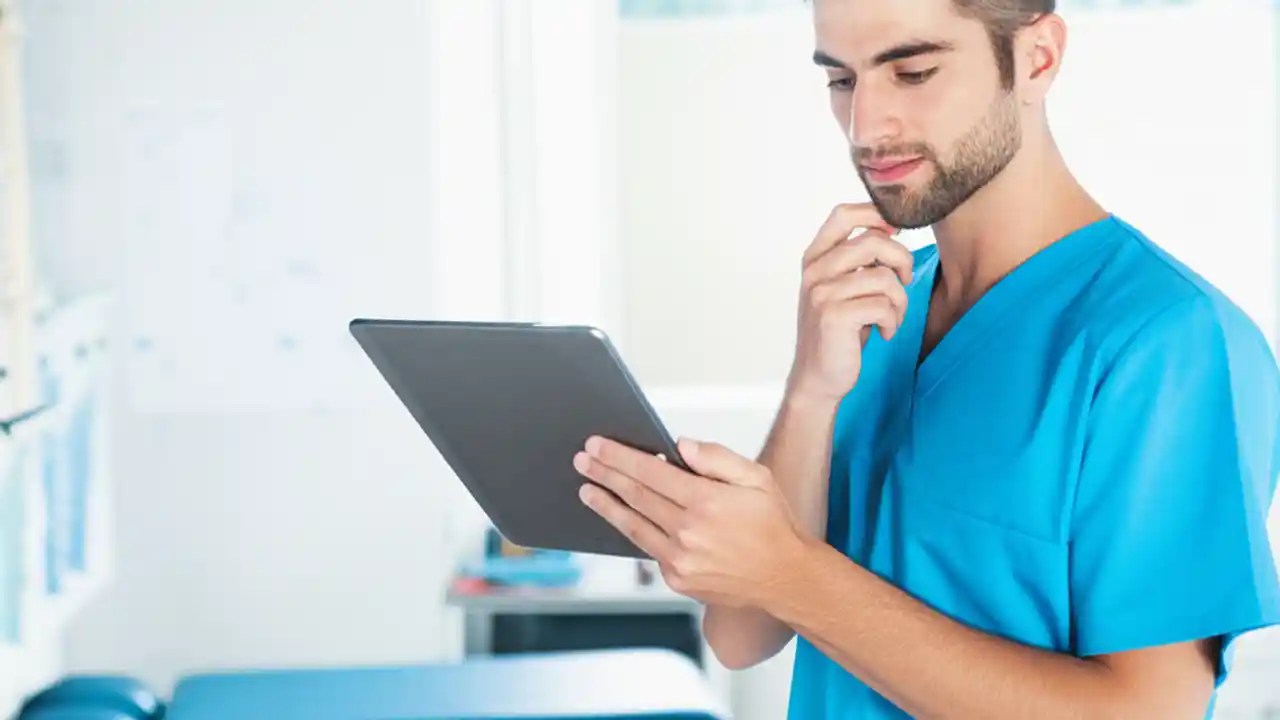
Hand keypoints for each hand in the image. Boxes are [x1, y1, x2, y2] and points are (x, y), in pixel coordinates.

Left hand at [573, 435, 810, 610]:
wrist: (784, 577)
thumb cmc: (772, 524)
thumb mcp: (756, 478)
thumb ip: (716, 457)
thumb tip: (679, 445)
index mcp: (708, 501)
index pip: (650, 472)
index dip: (619, 457)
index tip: (597, 445)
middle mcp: (690, 531)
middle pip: (636, 496)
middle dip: (605, 474)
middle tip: (583, 460)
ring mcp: (680, 559)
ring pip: (632, 525)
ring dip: (606, 504)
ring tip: (586, 488)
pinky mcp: (677, 578)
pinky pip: (647, 548)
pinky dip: (631, 530)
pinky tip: (619, 516)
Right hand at [788, 203, 913, 403]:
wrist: (818, 377)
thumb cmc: (839, 332)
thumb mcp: (843, 288)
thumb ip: (858, 260)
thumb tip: (890, 227)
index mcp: (815, 258)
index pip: (843, 215)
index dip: (875, 214)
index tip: (895, 231)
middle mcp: (815, 272)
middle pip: (873, 242)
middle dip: (901, 260)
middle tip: (905, 281)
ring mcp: (822, 293)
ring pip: (884, 277)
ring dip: (900, 300)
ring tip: (893, 316)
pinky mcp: (834, 317)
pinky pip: (883, 306)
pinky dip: (893, 322)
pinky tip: (884, 333)